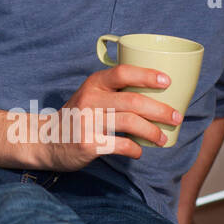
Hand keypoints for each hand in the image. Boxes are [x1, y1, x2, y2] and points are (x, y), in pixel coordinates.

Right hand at [38, 64, 182, 170]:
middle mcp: (89, 100)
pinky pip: (121, 145)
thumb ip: (114, 92)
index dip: (147, 76)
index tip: (167, 82)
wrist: (47, 140)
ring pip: (131, 123)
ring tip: (163, 138)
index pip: (122, 72)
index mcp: (93, 84)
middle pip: (133, 101)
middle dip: (160, 110)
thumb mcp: (90, 96)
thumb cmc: (78, 116)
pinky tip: (139, 151)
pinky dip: (135, 149)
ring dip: (153, 132)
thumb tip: (156, 95)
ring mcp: (88, 122)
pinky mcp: (89, 144)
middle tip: (176, 117)